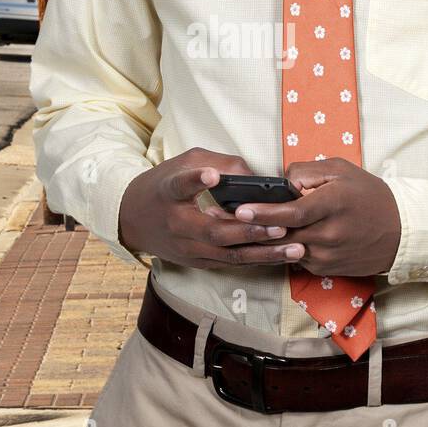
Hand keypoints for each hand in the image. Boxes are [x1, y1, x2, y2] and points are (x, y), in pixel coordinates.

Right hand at [118, 148, 303, 270]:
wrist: (132, 219)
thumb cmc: (163, 186)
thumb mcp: (183, 163)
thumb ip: (216, 163)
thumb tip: (252, 176)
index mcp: (169, 193)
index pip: (180, 186)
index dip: (196, 180)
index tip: (211, 175)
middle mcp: (177, 225)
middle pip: (215, 232)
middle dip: (251, 231)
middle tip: (282, 226)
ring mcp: (188, 248)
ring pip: (229, 256)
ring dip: (264, 254)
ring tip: (295, 248)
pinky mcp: (198, 262)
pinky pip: (231, 263)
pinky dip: (258, 260)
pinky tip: (284, 257)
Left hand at [225, 157, 400, 277]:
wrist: (401, 232)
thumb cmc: (369, 195)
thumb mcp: (341, 170)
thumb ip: (307, 172)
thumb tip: (281, 182)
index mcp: (333, 205)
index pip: (292, 213)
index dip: (264, 213)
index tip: (241, 210)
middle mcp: (329, 234)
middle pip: (281, 235)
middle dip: (252, 227)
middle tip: (222, 218)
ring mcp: (327, 256)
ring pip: (285, 249)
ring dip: (265, 240)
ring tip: (242, 227)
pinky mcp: (326, 270)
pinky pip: (296, 259)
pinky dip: (285, 248)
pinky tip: (276, 237)